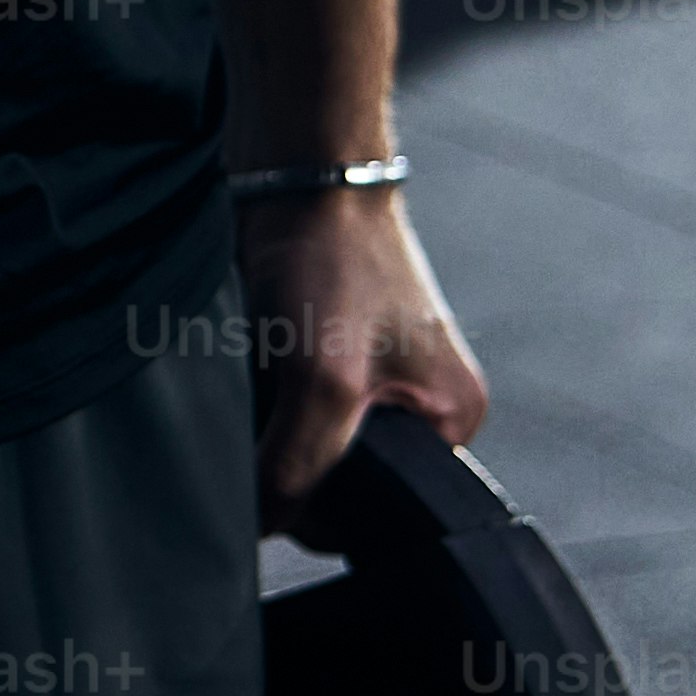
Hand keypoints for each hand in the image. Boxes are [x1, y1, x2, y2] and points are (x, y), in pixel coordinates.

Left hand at [240, 182, 484, 496]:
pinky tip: (245, 363)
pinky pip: (278, 405)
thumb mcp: (324, 381)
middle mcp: (415, 404)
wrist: (296, 169)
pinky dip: (253, 395)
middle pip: (334, 479)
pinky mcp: (320, 350)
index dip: (315, 508)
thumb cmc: (333, 259)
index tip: (273, 477)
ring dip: (265, 424)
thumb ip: (298, 464)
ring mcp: (368, 376)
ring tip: (257, 376)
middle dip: (288, 457)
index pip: (378, 512)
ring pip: (298, 442)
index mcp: (450, 420)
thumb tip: (261, 527)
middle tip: (265, 410)